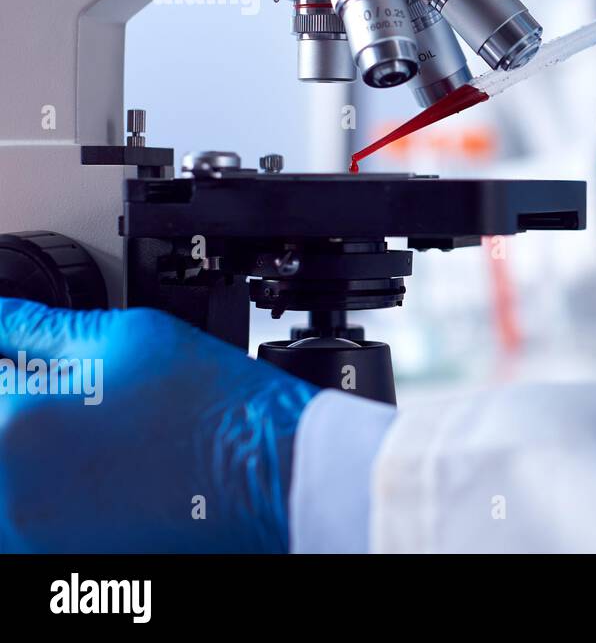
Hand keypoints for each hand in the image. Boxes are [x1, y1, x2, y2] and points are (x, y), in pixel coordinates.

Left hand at [0, 298, 316, 551]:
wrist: (273, 471)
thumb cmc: (214, 406)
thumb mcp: (128, 337)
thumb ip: (39, 328)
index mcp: (16, 425)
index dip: (10, 370)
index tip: (32, 370)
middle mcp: (12, 492)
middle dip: (21, 412)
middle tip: (79, 405)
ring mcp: (32, 537)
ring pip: (6, 488)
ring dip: (29, 461)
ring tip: (93, 443)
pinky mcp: (59, 562)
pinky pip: (25, 524)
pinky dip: (47, 500)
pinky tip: (98, 477)